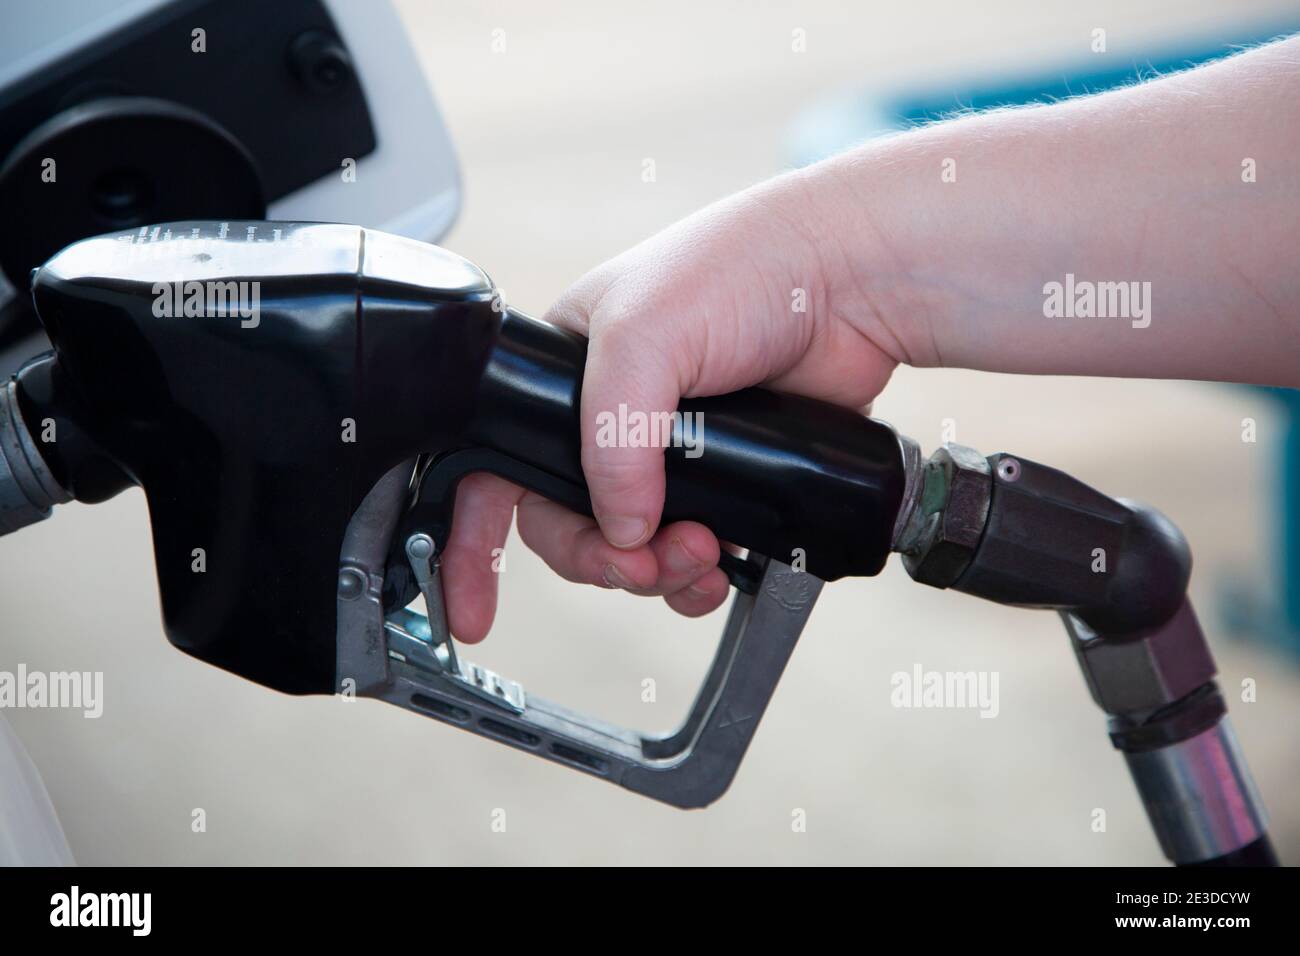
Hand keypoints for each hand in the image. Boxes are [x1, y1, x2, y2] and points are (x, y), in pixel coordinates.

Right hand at [440, 169, 909, 640]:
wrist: (849, 280)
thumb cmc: (743, 266)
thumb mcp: (643, 334)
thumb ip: (612, 436)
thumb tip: (621, 525)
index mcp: (566, 372)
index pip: (497, 464)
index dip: (475, 541)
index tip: (471, 606)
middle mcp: (610, 416)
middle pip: (568, 523)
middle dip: (601, 558)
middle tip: (642, 563)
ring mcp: (669, 452)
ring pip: (629, 547)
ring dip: (655, 572)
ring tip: (698, 558)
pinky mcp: (726, 478)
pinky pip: (691, 551)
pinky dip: (696, 574)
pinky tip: (720, 567)